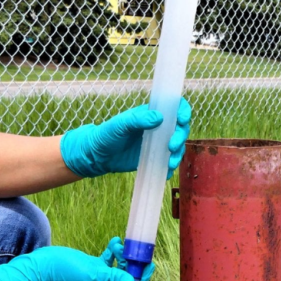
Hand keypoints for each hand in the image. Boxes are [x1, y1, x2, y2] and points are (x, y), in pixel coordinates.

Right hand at [0, 239, 154, 280]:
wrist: (44, 265)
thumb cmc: (65, 271)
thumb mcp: (91, 273)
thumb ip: (112, 277)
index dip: (141, 278)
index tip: (149, 264)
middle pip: (125, 278)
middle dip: (131, 264)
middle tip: (133, 250)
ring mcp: (97, 278)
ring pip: (118, 268)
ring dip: (121, 256)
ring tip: (117, 245)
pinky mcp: (92, 267)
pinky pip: (109, 261)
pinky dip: (113, 252)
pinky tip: (114, 242)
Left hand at [59, 99, 191, 179]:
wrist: (98, 156)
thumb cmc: (106, 135)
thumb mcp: (120, 124)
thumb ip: (137, 120)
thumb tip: (159, 118)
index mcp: (151, 114)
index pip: (174, 107)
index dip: (182, 111)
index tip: (181, 120)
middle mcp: (157, 128)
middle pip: (179, 129)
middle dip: (180, 137)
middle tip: (171, 146)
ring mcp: (156, 144)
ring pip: (176, 147)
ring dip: (177, 154)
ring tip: (170, 163)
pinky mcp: (153, 159)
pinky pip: (167, 162)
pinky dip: (169, 168)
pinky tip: (165, 172)